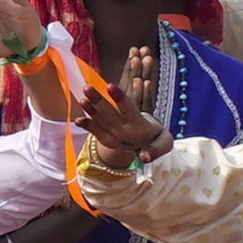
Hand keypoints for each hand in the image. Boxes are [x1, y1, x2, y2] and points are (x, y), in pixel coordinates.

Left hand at [80, 44, 175, 170]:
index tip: (110, 85)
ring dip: (90, 110)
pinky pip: (95, 132)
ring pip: (101, 121)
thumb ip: (158, 149)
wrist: (146, 149)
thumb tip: (144, 157)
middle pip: (110, 115)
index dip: (120, 98)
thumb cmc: (156, 137)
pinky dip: (87, 126)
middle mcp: (124, 132)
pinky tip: (77, 120)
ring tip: (81, 98)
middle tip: (87, 87)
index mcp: (140, 127)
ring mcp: (114, 136)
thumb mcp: (165, 142)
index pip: (129, 110)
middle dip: (98, 101)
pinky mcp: (107, 139)